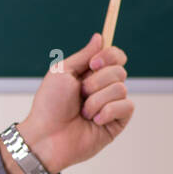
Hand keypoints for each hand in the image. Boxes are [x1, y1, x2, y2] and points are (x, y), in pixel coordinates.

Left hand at [17, 33, 133, 173]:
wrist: (46, 135)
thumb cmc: (49, 105)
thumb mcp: (62, 72)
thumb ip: (83, 55)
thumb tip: (100, 37)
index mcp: (91, 74)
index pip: (115, 56)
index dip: (110, 55)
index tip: (93, 64)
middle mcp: (104, 88)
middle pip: (119, 70)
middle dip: (96, 81)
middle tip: (80, 93)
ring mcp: (112, 105)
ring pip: (120, 89)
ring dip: (96, 100)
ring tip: (82, 112)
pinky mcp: (118, 122)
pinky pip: (126, 106)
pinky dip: (107, 112)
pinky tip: (94, 121)